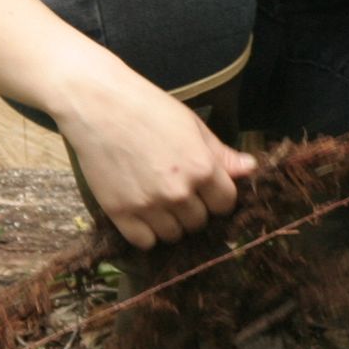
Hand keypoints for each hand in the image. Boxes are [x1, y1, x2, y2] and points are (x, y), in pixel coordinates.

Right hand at [51, 64, 256, 249]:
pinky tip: (144, 215)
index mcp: (202, 168)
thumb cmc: (150, 109)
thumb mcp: (194, 126)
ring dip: (172, 223)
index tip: (207, 190)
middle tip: (180, 192)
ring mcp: (148, 205)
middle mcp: (178, 192)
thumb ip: (221, 154)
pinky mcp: (119, 213)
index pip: (225, 204)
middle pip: (199, 222)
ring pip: (173, 235)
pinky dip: (147, 234)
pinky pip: (144, 242)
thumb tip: (250, 170)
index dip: (218, 198)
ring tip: (161, 202)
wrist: (99, 106)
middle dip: (195, 210)